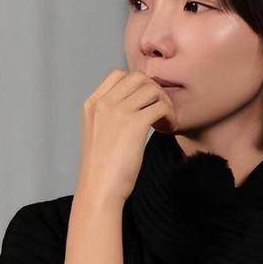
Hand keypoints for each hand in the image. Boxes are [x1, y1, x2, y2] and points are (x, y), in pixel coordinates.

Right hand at [75, 69, 178, 205]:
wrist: (99, 189)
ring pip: (152, 89)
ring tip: (165, 119)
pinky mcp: (134, 124)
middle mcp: (103, 103)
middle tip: (160, 109)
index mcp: (93, 103)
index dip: (138, 84)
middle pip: (138, 77)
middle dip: (154, 89)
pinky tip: (168, 127)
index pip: (119, 74)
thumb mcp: (98, 132)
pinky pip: (161, 106)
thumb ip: (109, 115)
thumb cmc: (101, 167)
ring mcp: (118, 112)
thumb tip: (134, 104)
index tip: (146, 101)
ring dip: (164, 101)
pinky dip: (170, 115)